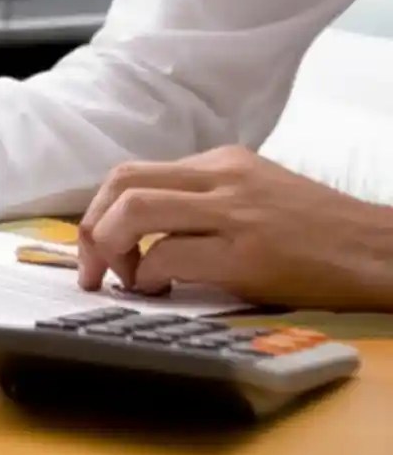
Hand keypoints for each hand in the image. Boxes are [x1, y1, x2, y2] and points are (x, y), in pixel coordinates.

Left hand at [78, 145, 392, 310]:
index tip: (95, 247)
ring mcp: (233, 211)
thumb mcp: (253, 195)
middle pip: (120, 183)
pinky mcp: (247, 252)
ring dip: (109, 249)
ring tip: (123, 281)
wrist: (380, 250)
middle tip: (93, 270)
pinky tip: (159, 292)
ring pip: (134, 211)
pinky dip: (147, 276)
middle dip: (90, 228)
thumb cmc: (316, 233)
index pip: (131, 173)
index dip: (98, 213)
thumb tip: (137, 234)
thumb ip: (200, 202)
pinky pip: (169, 255)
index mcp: (219, 163)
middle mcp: (221, 177)